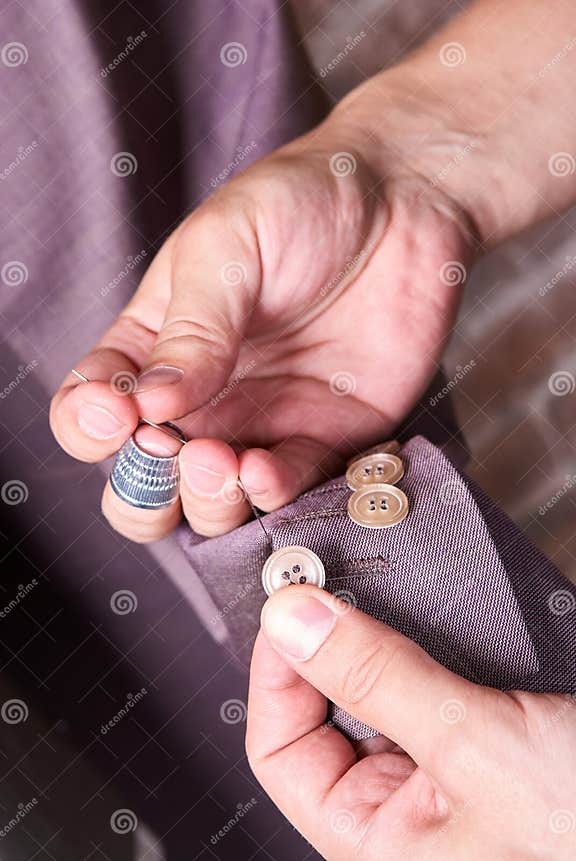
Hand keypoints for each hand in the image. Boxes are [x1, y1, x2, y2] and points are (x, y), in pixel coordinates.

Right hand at [49, 89, 473, 542]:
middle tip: (172, 452)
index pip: (91, 410)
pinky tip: (267, 471)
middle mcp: (199, 400)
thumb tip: (151, 405)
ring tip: (223, 462)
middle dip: (145, 490)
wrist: (403, 203)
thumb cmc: (299, 204)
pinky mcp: (323, 439)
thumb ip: (192, 329)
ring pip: (211, 506)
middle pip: (143, 482)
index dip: (88, 427)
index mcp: (152, 348)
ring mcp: (260, 425)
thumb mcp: (226, 248)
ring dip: (206, 503)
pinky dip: (272, 497)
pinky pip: (289, 491)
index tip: (118, 413)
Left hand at [247, 586, 575, 859]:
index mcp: (376, 840)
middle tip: (324, 578)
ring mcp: (441, 768)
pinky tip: (418, 604)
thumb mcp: (472, 744)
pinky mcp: (479, 733)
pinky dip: (416, 634)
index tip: (288, 607)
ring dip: (369, 632)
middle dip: (324, 642)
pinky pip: (425, 676)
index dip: (276, 674)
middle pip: (325, 710)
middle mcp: (400, 808)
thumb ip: (376, 678)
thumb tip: (291, 619)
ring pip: (375, 686)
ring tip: (364, 583)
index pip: (283, 751)